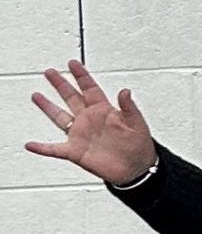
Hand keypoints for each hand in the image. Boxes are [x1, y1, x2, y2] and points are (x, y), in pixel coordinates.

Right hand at [24, 60, 156, 183]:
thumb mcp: (137, 124)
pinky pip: (54, 149)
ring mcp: (81, 135)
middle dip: (61, 84)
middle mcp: (89, 120)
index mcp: (104, 111)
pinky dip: (42, 148)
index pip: (90, 89)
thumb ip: (129, 107)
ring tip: (37, 96)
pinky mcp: (75, 152)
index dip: (81, 76)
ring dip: (48, 107)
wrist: (136, 169)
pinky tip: (31, 144)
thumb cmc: (139, 147)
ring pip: (60, 117)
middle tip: (49, 72)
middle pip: (71, 98)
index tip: (72, 63)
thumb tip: (125, 91)